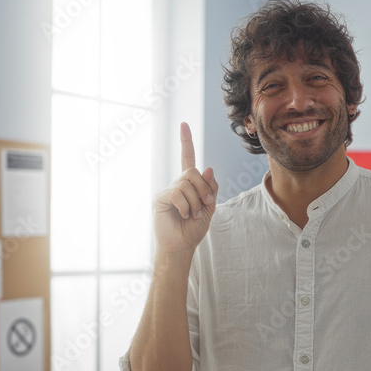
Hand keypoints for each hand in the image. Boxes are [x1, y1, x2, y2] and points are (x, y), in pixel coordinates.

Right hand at [153, 122, 217, 255]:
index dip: (186, 142)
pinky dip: (185, 207)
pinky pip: (177, 193)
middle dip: (203, 189)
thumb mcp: (209, 207)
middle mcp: (176, 184)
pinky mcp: (160, 199)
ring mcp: (167, 191)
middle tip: (205, 205)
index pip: (187, 158)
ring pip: (187, 184)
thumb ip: (210, 187)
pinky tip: (182, 215)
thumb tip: (208, 167)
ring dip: (195, 202)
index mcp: (188, 184)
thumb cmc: (193, 228)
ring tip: (191, 215)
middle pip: (192, 172)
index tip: (184, 124)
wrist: (181, 245)